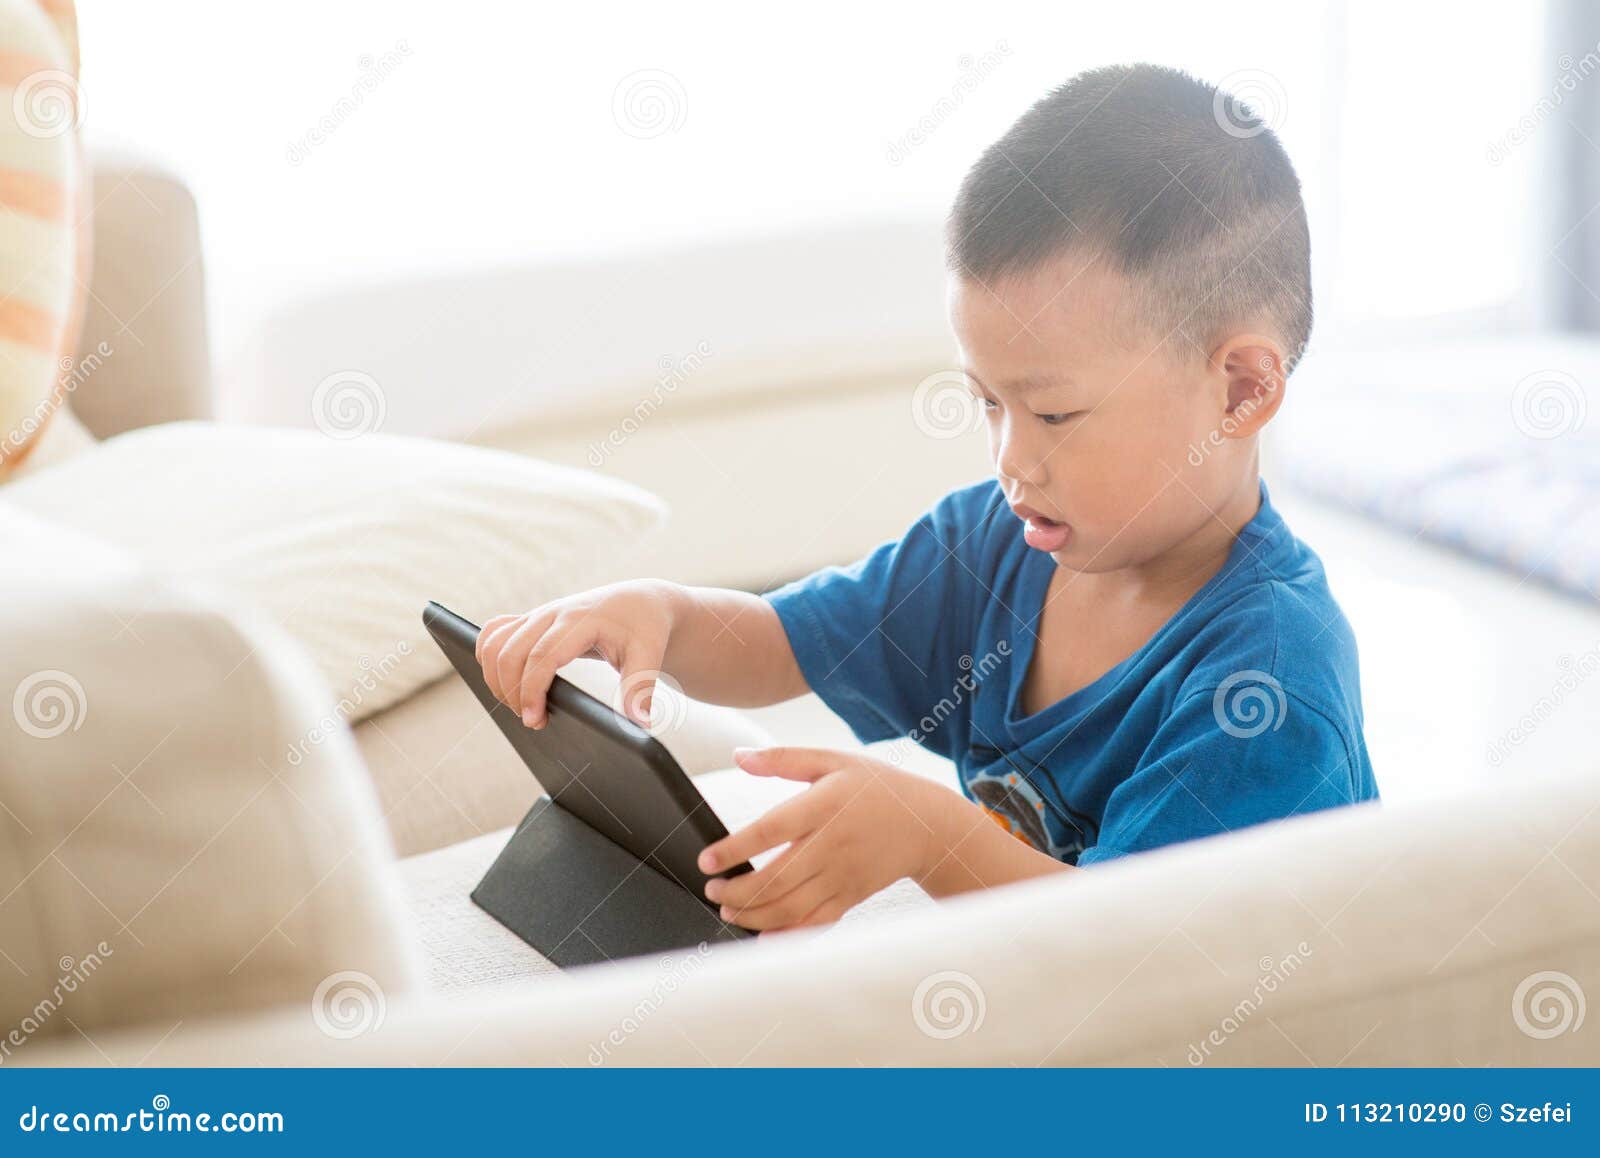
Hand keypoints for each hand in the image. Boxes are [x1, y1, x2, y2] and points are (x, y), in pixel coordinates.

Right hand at [475, 580, 680, 727]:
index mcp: (580, 621)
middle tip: (532, 720)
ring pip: (494, 642)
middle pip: (510, 652)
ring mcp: (538, 614)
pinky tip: (503, 680)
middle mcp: (552, 613)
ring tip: (519, 705)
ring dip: (495, 677)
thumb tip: (640, 723)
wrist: (638, 603)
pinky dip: (488, 656)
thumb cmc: (644, 627)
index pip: (542, 657)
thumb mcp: (650, 655)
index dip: (531, 691)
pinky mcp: (531, 619)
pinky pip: (494, 632)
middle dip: (510, 691)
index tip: (534, 720)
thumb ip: (641, 687)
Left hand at [697, 746, 955, 932]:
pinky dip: (787, 934)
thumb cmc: (875, 788)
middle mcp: (833, 844)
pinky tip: (762, 934)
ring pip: (792, 907)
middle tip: (713, 891)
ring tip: (729, 911)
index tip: (706, 861)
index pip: (770, 830)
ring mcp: (843, 875)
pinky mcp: (852, 897)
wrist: (926, 824)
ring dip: (754, 915)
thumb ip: (783, 758)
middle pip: (777, 879)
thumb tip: (739, 755)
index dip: (734, 849)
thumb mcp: (832, 761)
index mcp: (824, 805)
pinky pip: (816, 923)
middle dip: (737, 893)